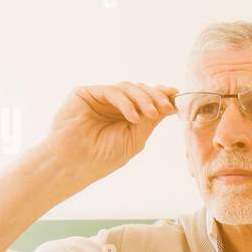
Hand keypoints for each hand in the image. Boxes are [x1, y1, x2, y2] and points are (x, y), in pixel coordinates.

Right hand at [44, 81, 178, 180]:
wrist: (74, 164)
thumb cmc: (102, 157)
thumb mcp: (135, 138)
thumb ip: (150, 120)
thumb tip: (171, 103)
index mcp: (125, 115)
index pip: (146, 100)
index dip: (161, 96)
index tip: (177, 97)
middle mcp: (113, 104)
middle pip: (139, 90)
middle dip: (156, 97)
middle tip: (167, 107)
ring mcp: (100, 98)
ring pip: (128, 87)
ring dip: (144, 99)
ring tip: (151, 113)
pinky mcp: (86, 93)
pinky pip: (112, 91)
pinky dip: (126, 102)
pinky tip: (134, 117)